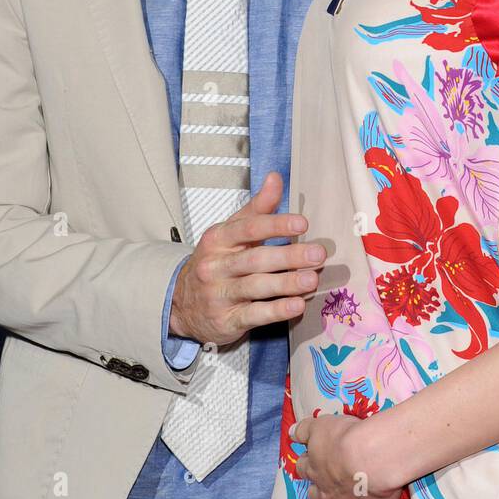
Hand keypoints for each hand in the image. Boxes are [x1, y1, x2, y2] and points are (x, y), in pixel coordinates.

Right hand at [170, 171, 324, 345]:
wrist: (181, 305)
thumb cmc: (216, 263)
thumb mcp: (230, 232)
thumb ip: (256, 208)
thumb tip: (276, 178)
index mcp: (218, 239)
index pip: (248, 228)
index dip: (275, 225)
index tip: (302, 224)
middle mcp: (216, 266)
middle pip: (255, 259)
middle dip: (289, 256)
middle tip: (318, 254)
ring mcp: (219, 294)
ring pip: (256, 287)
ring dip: (287, 283)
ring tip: (312, 279)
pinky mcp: (226, 320)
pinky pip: (254, 315)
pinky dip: (277, 310)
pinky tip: (297, 305)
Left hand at [291, 413, 401, 498]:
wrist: (370, 458)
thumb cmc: (344, 437)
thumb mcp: (320, 425)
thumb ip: (304, 429)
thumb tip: (291, 433)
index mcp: (315, 468)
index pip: (303, 468)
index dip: (306, 465)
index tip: (310, 461)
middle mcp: (326, 492)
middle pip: (316, 496)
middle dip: (319, 492)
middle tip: (326, 488)